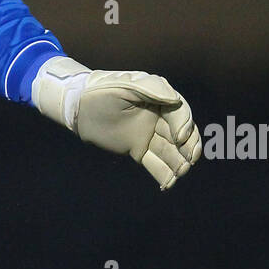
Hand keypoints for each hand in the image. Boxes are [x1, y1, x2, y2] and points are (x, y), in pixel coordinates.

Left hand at [32, 57, 200, 189]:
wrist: (79, 106)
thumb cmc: (102, 90)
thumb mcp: (126, 84)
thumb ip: (151, 89)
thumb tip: (175, 99)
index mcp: (159, 99)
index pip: (179, 113)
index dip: (184, 125)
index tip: (180, 138)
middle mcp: (158, 118)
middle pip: (181, 135)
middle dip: (188, 148)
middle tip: (189, 161)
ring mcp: (148, 135)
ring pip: (169, 152)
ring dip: (178, 163)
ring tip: (179, 173)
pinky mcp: (138, 149)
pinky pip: (155, 164)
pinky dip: (163, 175)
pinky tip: (167, 184)